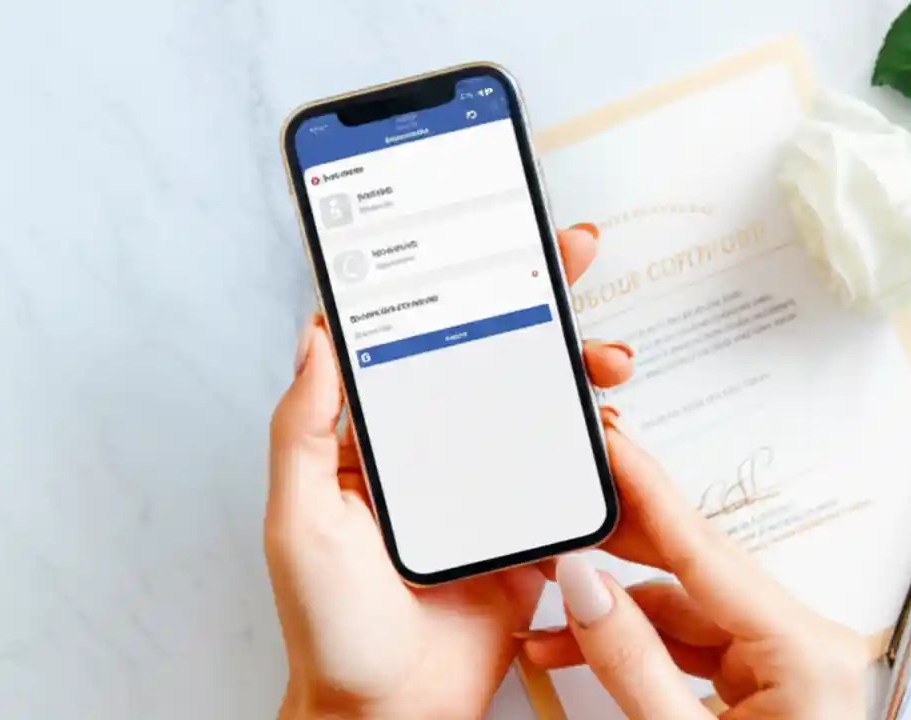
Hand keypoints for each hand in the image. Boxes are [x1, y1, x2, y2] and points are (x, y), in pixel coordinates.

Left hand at [266, 224, 632, 719]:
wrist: (391, 718)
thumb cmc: (332, 631)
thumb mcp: (300, 524)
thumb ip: (304, 429)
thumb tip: (316, 336)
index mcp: (377, 439)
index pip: (421, 341)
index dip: (457, 283)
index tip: (485, 231)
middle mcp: (436, 451)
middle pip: (494, 356)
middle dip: (539, 300)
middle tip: (572, 254)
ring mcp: (486, 486)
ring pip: (540, 405)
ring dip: (577, 370)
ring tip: (606, 358)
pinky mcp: (529, 526)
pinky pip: (569, 471)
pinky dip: (597, 444)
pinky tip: (610, 427)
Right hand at [522, 422, 869, 718]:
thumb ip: (632, 664)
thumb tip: (587, 588)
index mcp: (806, 653)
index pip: (707, 551)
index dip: (647, 492)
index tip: (611, 445)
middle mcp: (807, 647)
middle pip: (696, 573)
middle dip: (618, 550)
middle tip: (566, 508)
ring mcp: (789, 667)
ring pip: (687, 612)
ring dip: (615, 611)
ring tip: (547, 614)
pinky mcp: (769, 687)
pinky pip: (694, 647)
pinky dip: (639, 645)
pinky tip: (582, 644)